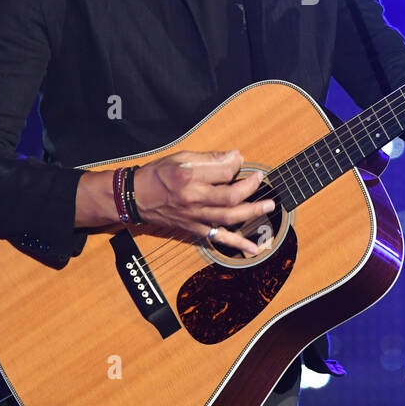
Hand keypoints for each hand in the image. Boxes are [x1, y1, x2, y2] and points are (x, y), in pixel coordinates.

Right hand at [132, 149, 273, 255]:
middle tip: (262, 181)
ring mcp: (195, 217)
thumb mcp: (180, 157)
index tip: (241, 161)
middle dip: (251, 188)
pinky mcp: (194, 229)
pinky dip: (237, 244)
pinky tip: (253, 248)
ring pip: (229, 217)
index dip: (237, 165)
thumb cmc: (157, 174)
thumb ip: (210, 159)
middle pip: (231, 197)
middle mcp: (193, 199)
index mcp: (189, 177)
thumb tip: (235, 157)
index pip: (224, 172)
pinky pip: (218, 238)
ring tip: (269, 206)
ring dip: (252, 212)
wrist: (135, 198)